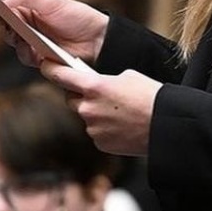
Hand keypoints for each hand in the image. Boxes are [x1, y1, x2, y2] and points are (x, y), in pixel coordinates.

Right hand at [0, 0, 109, 65]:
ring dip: (13, 35)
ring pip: (9, 39)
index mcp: (24, 4)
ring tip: (21, 31)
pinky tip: (35, 49)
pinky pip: (23, 56)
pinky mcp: (36, 57)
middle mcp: (23, 22)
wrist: (97, 40)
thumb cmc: (74, 15)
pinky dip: (27, 51)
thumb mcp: (49, 0)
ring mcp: (28, 40)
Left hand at [44, 63, 159, 156]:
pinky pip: (96, 132)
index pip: (61, 76)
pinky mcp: (100, 143)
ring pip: (86, 117)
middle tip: (98, 94)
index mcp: (94, 87)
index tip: (46, 66)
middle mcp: (88, 108)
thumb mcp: (127, 76)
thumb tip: (97, 86)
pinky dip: (104, 129)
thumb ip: (104, 80)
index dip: (51, 70)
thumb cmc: (150, 96)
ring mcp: (93, 128)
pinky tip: (121, 125)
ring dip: (96, 114)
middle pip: (72, 100)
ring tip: (119, 112)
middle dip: (81, 96)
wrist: (165, 125)